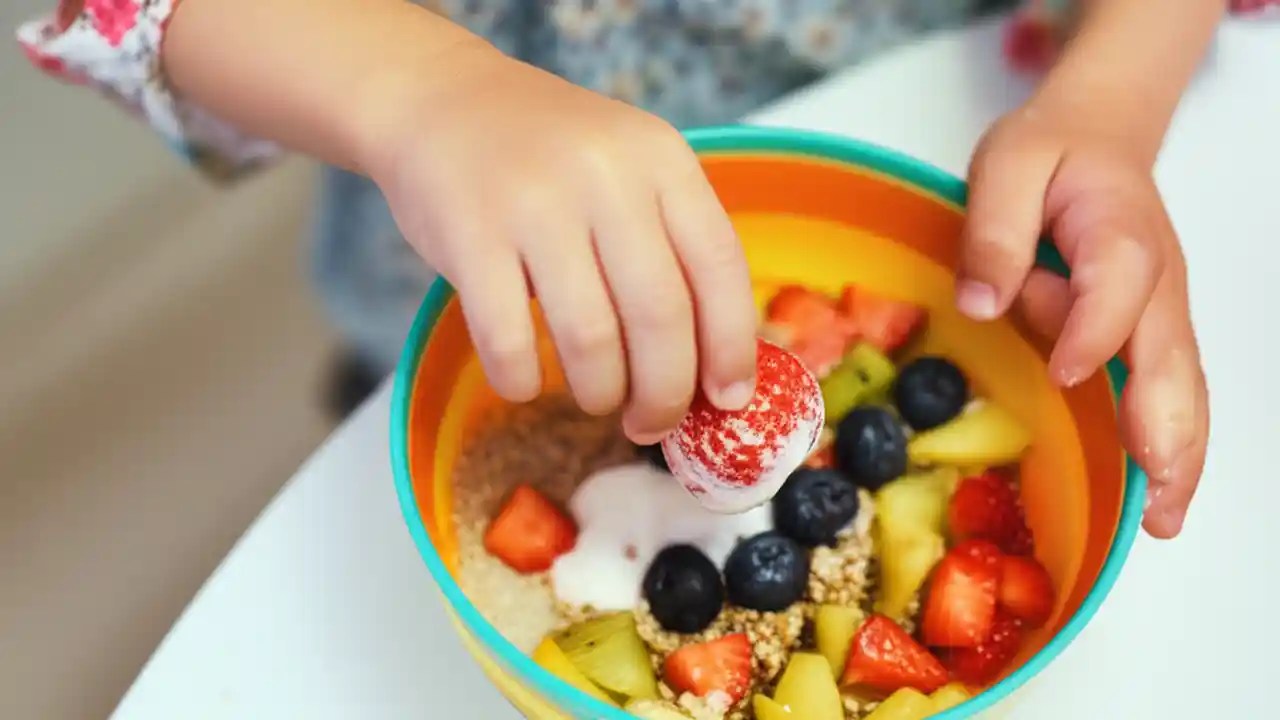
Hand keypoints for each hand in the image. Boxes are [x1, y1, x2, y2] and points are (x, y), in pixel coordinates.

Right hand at [365, 43, 757, 442]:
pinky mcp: (469, 234)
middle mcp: (605, 175)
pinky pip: (509, 342)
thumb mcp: (628, 167)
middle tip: (651, 424)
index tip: (728, 399)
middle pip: (660, 316)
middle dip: (664, 394)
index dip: (731, 347)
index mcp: (660, 158)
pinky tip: (525, 380)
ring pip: (591, 340)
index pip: (721, 267)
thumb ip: (672, 243)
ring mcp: (534, 202)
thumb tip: (716, 366)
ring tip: (595, 397)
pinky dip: (522, 381)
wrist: (440, 100)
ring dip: (600, 393)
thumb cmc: (547, 156)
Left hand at [957, 104, 1208, 538]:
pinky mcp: (1153, 332)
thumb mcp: (1006, 165)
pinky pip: (1171, 392)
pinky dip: (1172, 441)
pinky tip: (1159, 488)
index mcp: (1120, 233)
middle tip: (1153, 499)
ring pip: (1184, 389)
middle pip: (1173, 361)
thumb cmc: (1053, 150)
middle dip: (1165, 432)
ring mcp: (1163, 312)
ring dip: (1179, 454)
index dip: (1093, 333)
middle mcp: (1157, 282)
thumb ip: (996, 228)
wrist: (1101, 133)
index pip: (1117, 289)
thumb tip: (983, 301)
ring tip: (1163, 518)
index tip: (1067, 374)